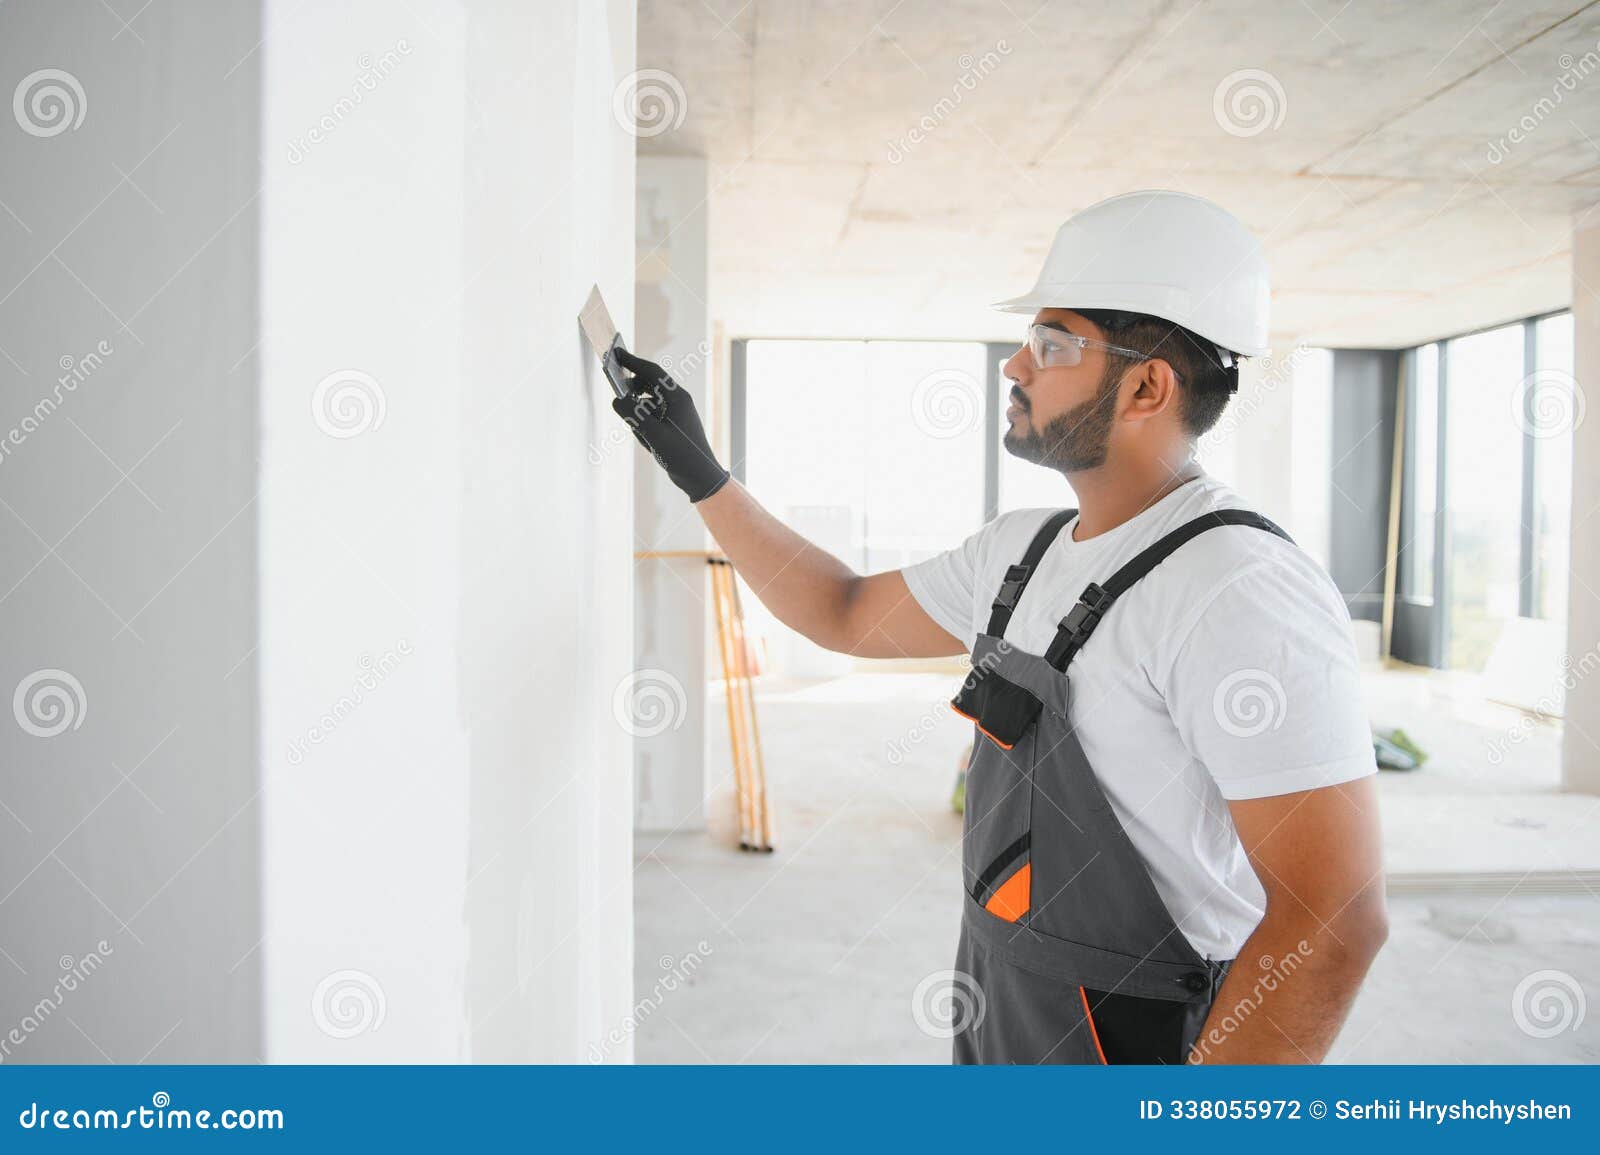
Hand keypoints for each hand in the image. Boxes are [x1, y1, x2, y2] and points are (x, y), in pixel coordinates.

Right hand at [610, 349, 730, 502]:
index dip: (633, 361)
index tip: (616, 352)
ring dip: (639, 413)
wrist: (700, 478)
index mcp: (678, 398)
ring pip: (648, 402)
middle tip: (618, 393)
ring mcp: (675, 412)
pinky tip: (647, 441)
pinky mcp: (672, 424)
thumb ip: (634, 416)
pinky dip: (644, 425)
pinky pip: (651, 416)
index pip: (652, 372)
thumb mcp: (654, 435)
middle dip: (633, 390)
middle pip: (649, 384)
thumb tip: (616, 400)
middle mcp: (678, 401)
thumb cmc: (682, 456)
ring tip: (639, 431)